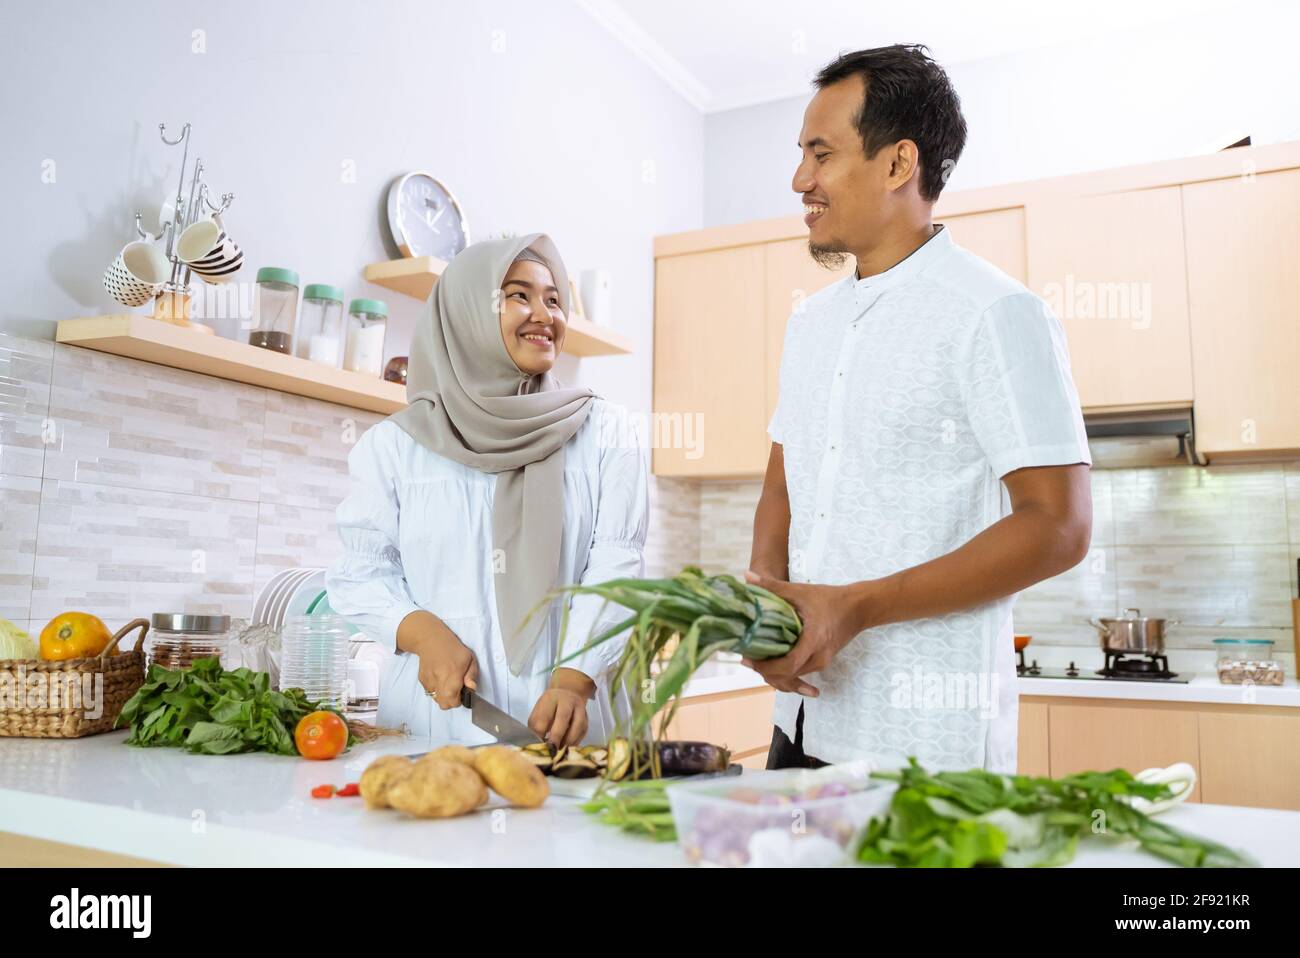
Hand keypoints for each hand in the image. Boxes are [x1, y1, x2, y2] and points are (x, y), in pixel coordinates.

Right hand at [398, 612, 478, 710]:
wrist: (431, 640)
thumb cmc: (453, 648)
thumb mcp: (469, 658)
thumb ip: (472, 675)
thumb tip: (472, 688)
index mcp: (452, 676)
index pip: (453, 701)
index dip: (460, 700)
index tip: (463, 692)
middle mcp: (438, 680)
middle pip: (444, 705)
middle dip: (451, 701)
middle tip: (456, 689)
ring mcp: (428, 681)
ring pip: (436, 699)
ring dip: (443, 695)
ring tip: (447, 682)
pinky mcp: (422, 680)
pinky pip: (430, 692)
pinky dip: (436, 689)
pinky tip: (439, 677)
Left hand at [528, 667, 594, 747]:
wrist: (567, 697)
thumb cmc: (549, 708)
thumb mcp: (539, 712)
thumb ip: (537, 726)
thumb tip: (538, 744)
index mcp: (551, 698)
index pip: (545, 715)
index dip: (540, 731)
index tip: (537, 743)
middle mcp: (568, 701)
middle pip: (563, 717)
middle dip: (556, 736)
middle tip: (550, 749)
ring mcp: (580, 709)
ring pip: (577, 726)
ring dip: (567, 741)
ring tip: (559, 751)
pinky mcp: (587, 720)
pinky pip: (582, 733)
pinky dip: (574, 743)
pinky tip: (566, 748)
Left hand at [741, 570, 879, 695]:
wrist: (860, 607)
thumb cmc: (830, 598)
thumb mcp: (800, 591)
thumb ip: (772, 586)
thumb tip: (747, 576)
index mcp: (814, 641)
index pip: (788, 665)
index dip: (766, 666)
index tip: (749, 659)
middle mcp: (820, 657)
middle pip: (788, 675)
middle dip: (766, 671)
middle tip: (747, 660)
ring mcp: (823, 662)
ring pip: (794, 676)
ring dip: (775, 672)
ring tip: (757, 660)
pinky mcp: (823, 661)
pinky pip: (801, 672)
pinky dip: (786, 671)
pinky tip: (773, 664)